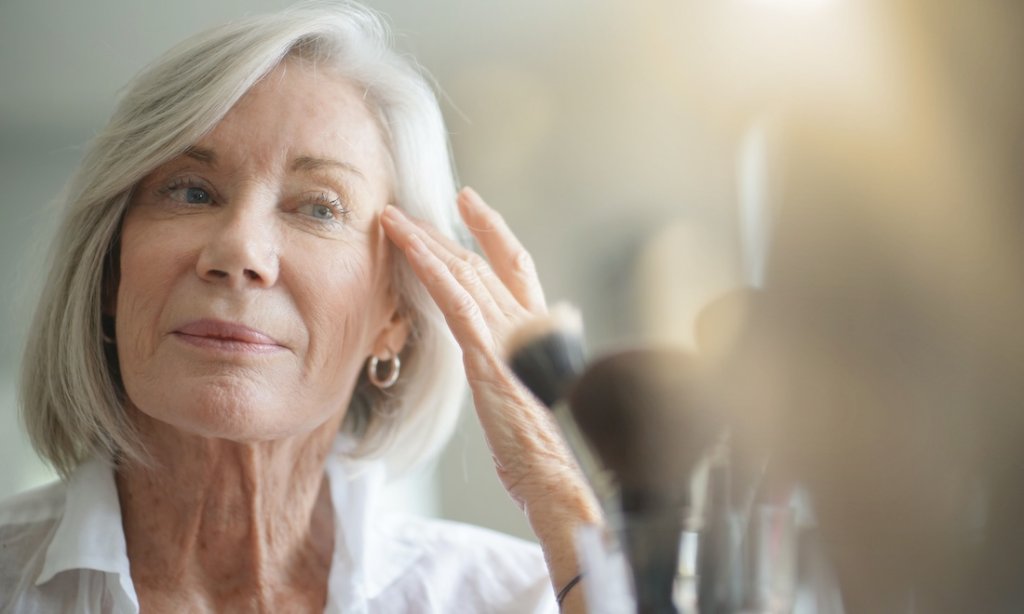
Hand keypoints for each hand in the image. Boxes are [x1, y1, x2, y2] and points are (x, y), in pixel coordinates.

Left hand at [380, 187, 579, 505]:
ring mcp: (509, 334)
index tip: (469, 204)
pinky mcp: (489, 353)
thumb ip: (520, 369)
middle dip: (443, 230)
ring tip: (393, 219)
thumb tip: (510, 360)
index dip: (492, 230)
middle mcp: (526, 323)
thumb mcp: (529, 401)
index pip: (515, 266)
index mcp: (539, 332)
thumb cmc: (542, 452)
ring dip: (424, 241)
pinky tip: (405, 246)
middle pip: (481, 262)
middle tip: (410, 208)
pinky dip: (428, 266)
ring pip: (462, 272)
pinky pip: (453, 298)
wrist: (557, 478)